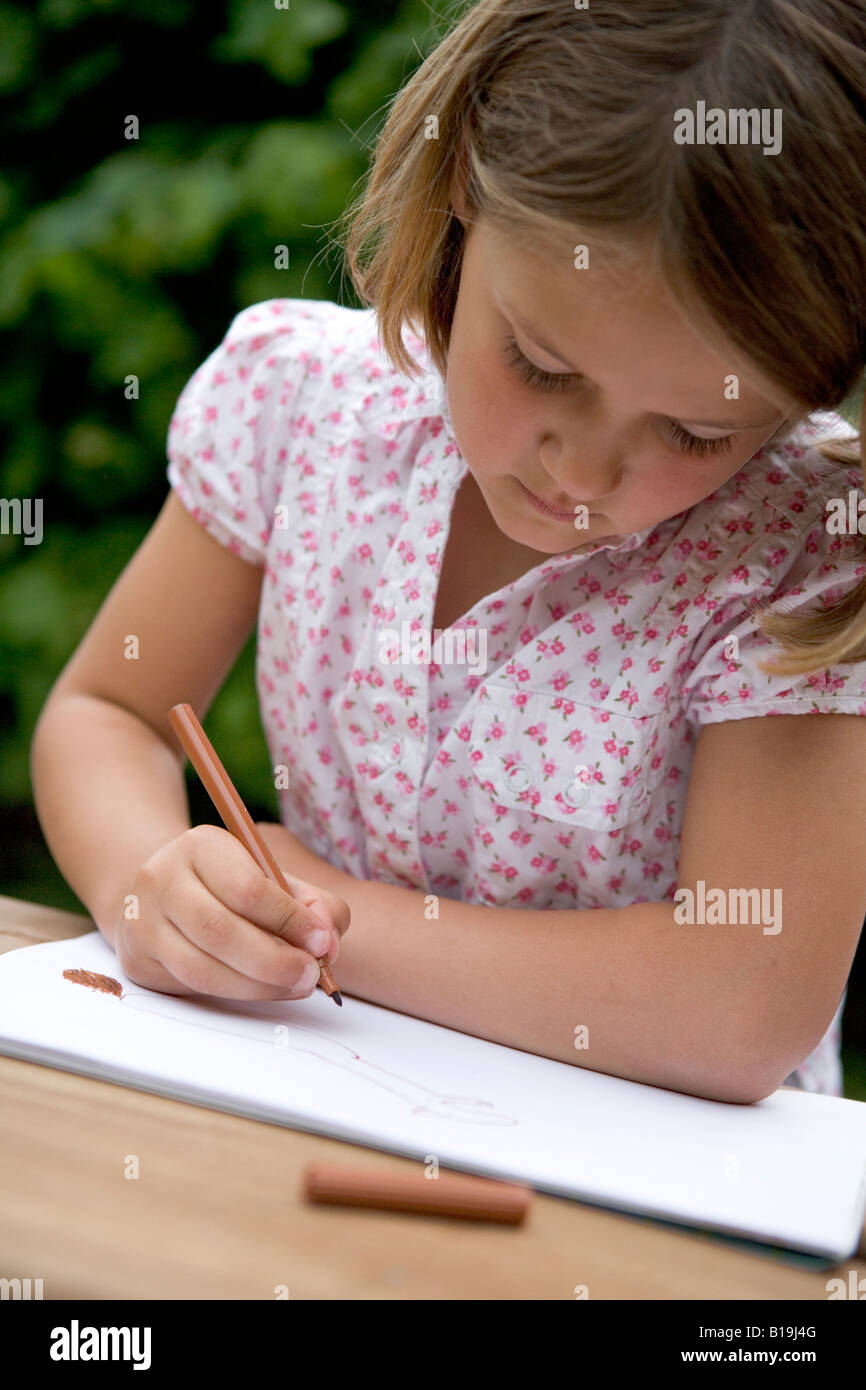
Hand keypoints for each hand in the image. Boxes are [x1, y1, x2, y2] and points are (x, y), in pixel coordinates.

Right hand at [114, 824, 348, 999]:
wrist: (165, 892)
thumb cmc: (233, 885)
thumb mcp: (274, 879)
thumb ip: (314, 904)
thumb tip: (327, 940)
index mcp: (201, 846)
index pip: (247, 889)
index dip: (290, 921)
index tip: (323, 942)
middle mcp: (163, 878)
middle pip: (220, 931)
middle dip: (275, 961)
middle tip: (311, 974)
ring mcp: (143, 920)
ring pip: (202, 968)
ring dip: (257, 986)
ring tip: (295, 985)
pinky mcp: (138, 959)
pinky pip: (190, 986)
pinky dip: (234, 994)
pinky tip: (263, 988)